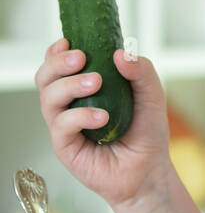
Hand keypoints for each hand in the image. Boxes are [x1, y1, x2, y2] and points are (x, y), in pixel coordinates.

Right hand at [35, 37, 171, 211]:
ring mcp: (64, 127)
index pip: (57, 66)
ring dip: (70, 85)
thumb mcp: (152, 96)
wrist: (150, 170)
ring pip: (48, 98)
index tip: (68, 41)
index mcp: (82, 90)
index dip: (56, 52)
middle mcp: (68, 106)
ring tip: (97, 83)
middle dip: (57, 63)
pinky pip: (62, 125)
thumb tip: (120, 53)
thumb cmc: (146, 132)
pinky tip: (102, 117)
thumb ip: (142, 71)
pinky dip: (80, 116)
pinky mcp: (65, 147)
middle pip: (45, 78)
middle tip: (81, 58)